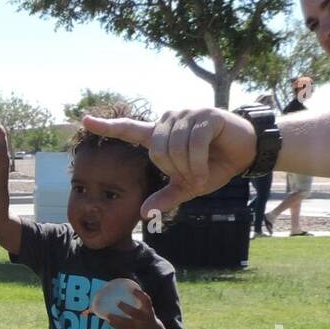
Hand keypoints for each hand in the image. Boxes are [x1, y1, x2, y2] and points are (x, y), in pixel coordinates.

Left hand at [81, 109, 256, 217]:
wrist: (244, 153)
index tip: (84, 121)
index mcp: (161, 136)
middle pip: (156, 152)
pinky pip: (193, 144)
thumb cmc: (214, 166)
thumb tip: (142, 214)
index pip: (130, 129)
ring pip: (174, 149)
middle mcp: (169, 120)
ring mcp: (186, 114)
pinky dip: (200, 163)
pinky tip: (209, 167)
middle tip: (192, 176)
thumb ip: (165, 197)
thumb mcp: (188, 187)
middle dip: (175, 171)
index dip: (107, 127)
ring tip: (203, 171)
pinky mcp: (204, 115)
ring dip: (190, 169)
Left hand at [105, 288, 155, 328]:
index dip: (140, 295)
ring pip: (126, 323)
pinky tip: (108, 321)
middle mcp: (144, 319)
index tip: (133, 290)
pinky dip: (115, 325)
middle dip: (126, 308)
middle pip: (136, 314)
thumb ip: (139, 301)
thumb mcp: (147, 309)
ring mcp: (139, 327)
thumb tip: (127, 287)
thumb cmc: (146, 316)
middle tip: (118, 303)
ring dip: (116, 319)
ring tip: (107, 315)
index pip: (146, 302)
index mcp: (149, 311)